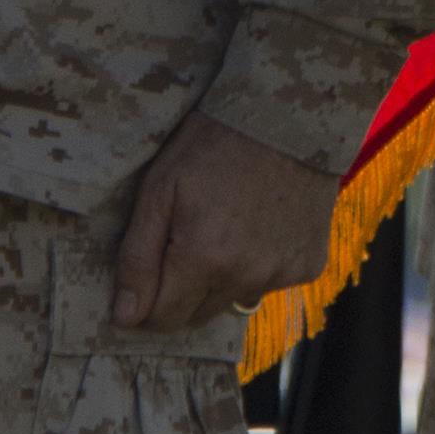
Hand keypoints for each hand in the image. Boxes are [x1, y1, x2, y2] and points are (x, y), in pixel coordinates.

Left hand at [111, 112, 342, 333]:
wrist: (288, 115)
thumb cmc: (214, 143)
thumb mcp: (160, 188)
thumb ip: (138, 257)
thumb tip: (126, 317)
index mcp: (204, 259)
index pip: (163, 318)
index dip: (147, 300)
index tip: (148, 271)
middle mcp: (245, 278)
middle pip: (198, 316)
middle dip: (183, 290)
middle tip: (186, 238)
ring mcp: (281, 274)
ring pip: (234, 300)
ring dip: (223, 278)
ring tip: (226, 225)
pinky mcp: (309, 266)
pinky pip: (271, 283)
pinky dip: (260, 264)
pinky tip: (260, 225)